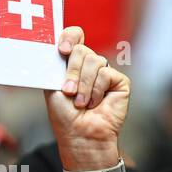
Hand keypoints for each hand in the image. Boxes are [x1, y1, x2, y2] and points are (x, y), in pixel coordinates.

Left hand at [44, 26, 129, 169]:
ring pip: (94, 61)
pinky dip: (96, 91)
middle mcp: (89, 66)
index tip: (62, 49)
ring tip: (81, 103)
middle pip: (82, 49)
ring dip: (83, 85)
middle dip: (72, 72)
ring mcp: (105, 73)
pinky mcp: (119, 82)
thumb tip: (54, 45)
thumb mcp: (52, 86)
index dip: (70, 37)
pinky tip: (95, 104)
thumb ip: (55, 64)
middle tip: (68, 91)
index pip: (74, 36)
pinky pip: (105, 74)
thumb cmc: (65, 116)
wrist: (80, 135)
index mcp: (72, 63)